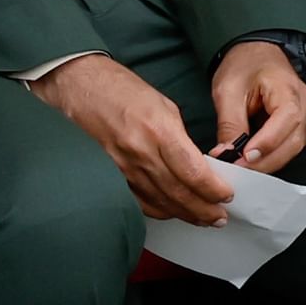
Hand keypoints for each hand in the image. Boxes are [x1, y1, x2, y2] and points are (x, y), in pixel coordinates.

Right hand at [39, 49, 233, 222]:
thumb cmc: (120, 88)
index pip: (193, 172)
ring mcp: (122, 165)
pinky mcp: (110, 171)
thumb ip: (181, 138)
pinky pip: (137, 199)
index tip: (226, 195)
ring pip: (160, 201)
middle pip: (179, 193)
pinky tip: (170, 212)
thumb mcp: (164, 106)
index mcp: (159, 130)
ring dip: (184, 214)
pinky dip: (157, 210)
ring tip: (202, 219)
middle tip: (219, 217)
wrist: (79, 84)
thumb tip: (199, 164)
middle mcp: (140, 151)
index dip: (214, 189)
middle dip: (204, 210)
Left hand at [204, 37, 305, 174]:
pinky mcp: (298, 125)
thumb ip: (230, 123)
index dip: (266, 144)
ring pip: (293, 148)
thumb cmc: (243, 66)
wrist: (257, 52)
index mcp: (289, 90)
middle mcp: (305, 105)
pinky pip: (288, 146)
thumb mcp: (228, 90)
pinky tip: (252, 164)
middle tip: (238, 172)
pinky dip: (271, 157)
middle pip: (293, 141)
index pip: (286, 121)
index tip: (243, 158)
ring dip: (269, 163)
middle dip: (266, 161)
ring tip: (242, 171)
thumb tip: (225, 153)